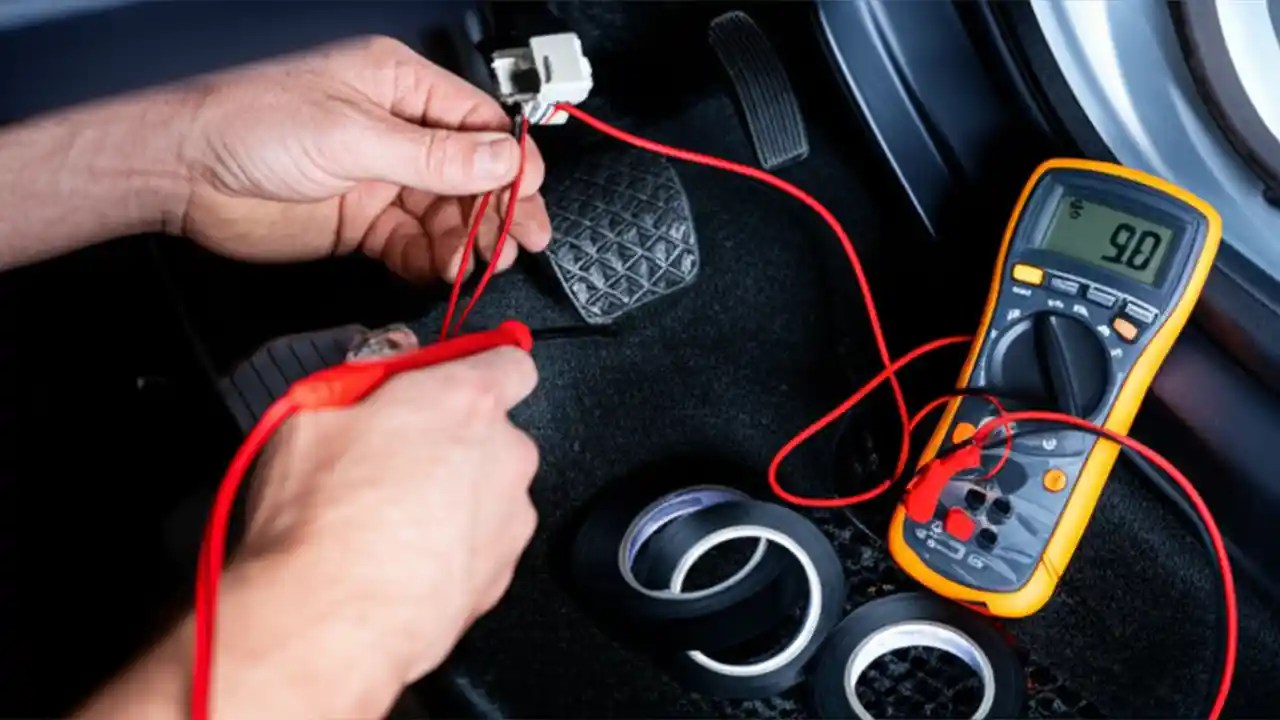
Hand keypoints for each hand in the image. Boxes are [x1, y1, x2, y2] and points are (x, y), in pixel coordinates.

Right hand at [76, 347, 540, 719]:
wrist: (330, 621)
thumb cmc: (320, 516)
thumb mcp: (312, 409)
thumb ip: (363, 373)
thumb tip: (379, 363)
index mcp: (468, 401)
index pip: (509, 360)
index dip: (479, 365)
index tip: (453, 374)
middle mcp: (504, 457)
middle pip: (494, 433)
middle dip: (451, 439)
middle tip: (390, 455)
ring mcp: (508, 520)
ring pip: (488, 493)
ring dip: (451, 497)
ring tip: (386, 517)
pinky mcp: (498, 575)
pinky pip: (479, 544)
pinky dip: (450, 546)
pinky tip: (398, 556)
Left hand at [178, 36, 550, 281]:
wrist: (181, 172)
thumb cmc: (247, 122)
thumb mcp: (351, 134)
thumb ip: (431, 156)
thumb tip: (500, 161)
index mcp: (399, 88)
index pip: (477, 125)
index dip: (510, 162)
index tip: (530, 197)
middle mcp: (397, 132)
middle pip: (471, 175)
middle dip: (499, 209)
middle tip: (520, 240)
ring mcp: (381, 178)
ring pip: (447, 215)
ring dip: (467, 242)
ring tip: (477, 264)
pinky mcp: (363, 222)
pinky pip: (414, 244)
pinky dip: (432, 261)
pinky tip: (442, 271)